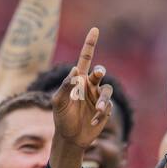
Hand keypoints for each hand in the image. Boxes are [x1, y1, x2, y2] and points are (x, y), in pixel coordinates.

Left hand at [51, 27, 111, 149]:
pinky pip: (108, 107)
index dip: (90, 44)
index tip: (95, 29)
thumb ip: (65, 86)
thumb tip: (75, 70)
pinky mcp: (106, 110)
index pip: (85, 59)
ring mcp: (98, 97)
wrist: (71, 138)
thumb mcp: (58, 102)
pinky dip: (100, 114)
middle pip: (100, 72)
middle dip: (100, 72)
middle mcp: (90, 86)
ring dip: (102, 100)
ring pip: (107, 90)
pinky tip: (93, 121)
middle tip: (97, 74)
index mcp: (78, 80)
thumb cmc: (62, 118)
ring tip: (96, 110)